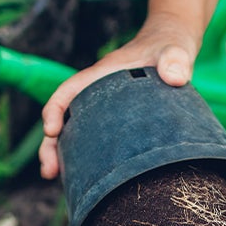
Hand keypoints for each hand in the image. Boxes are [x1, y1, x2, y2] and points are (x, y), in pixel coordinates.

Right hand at [39, 20, 199, 179]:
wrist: (175, 45)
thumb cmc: (170, 44)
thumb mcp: (175, 49)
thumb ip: (176, 59)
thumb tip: (175, 76)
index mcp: (103, 76)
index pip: (70, 92)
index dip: (55, 110)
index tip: (52, 131)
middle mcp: (98, 93)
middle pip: (66, 120)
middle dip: (52, 145)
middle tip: (49, 171)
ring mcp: (106, 109)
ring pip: (78, 134)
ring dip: (65, 157)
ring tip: (56, 179)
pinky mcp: (119, 122)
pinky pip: (98, 141)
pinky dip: (89, 160)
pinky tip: (90, 181)